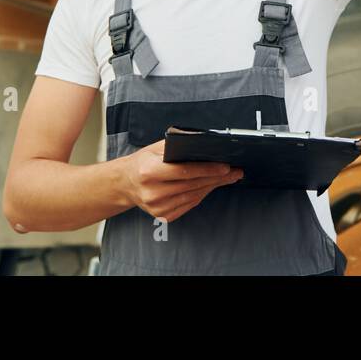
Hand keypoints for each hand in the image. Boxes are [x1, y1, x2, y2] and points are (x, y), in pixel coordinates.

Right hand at [118, 139, 242, 221]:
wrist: (126, 183)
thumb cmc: (144, 162)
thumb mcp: (156, 148)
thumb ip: (177, 145)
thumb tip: (206, 143)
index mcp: (149, 171)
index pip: (184, 171)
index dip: (207, 169)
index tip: (225, 166)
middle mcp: (152, 192)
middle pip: (192, 184)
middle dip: (217, 178)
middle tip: (235, 171)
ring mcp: (157, 207)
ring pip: (193, 195)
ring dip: (213, 186)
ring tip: (227, 177)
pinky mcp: (162, 216)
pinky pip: (189, 204)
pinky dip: (202, 194)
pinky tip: (210, 186)